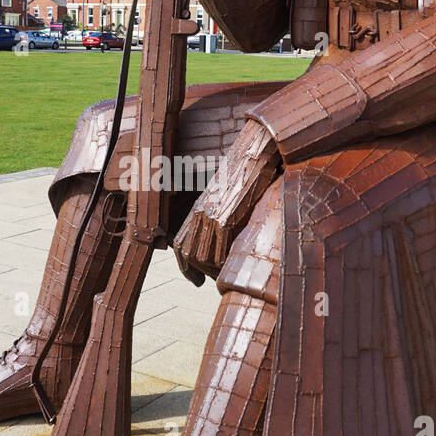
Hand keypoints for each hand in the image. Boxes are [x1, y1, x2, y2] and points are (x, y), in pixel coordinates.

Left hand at [174, 120, 280, 277]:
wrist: (254, 153)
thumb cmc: (246, 173)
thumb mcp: (227, 195)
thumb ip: (220, 214)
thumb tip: (224, 235)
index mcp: (199, 208)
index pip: (181, 246)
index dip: (185, 267)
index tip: (194, 280)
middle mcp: (201, 213)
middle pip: (190, 255)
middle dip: (199, 272)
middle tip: (206, 282)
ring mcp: (213, 217)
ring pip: (205, 257)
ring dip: (214, 270)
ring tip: (223, 274)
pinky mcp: (227, 219)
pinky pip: (220, 250)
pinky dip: (225, 262)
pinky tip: (232, 264)